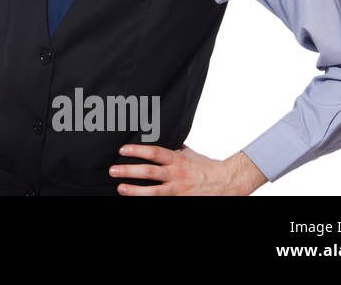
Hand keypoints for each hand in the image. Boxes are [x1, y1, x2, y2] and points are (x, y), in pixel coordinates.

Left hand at [109, 144, 266, 195]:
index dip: (137, 151)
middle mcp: (176, 175)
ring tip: (120, 188)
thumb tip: (163, 138)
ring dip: (134, 191)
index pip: (154, 153)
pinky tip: (138, 201)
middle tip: (113, 170)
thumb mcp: (190, 154)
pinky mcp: (181, 201)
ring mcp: (178, 190)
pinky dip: (150, 201)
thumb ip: (175, 148)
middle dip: (128, 171)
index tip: (122, 150)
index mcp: (177, 160)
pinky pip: (162, 201)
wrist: (227, 183)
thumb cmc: (207, 167)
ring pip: (153, 192)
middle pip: (149, 172)